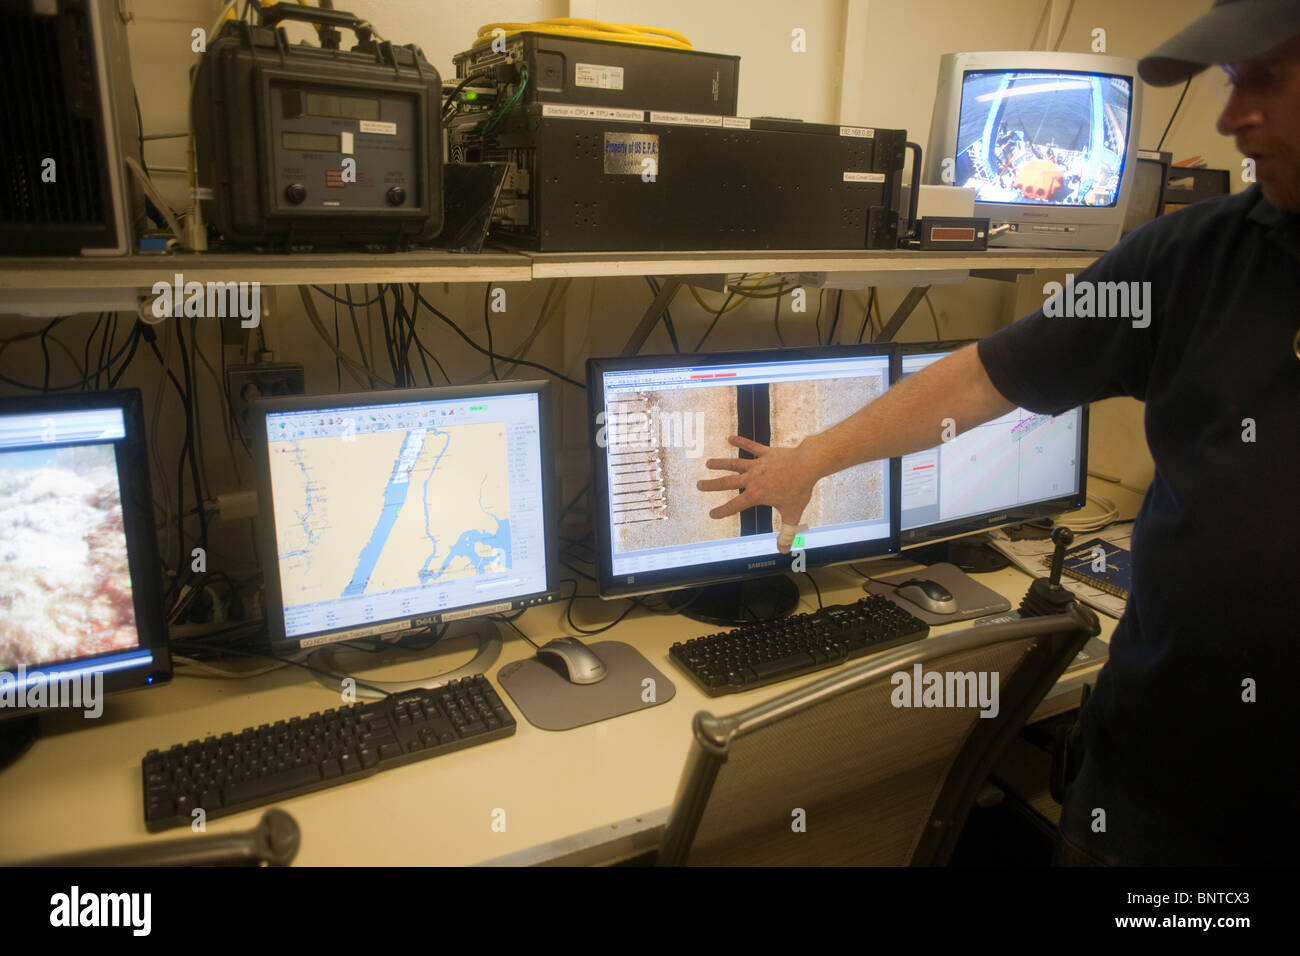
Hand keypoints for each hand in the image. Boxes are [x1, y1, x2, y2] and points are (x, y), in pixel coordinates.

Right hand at [696, 435, 820, 552]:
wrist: (808, 465)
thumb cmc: (800, 490)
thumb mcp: (792, 514)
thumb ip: (786, 533)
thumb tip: (782, 551)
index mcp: (756, 495)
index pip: (734, 505)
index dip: (722, 511)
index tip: (711, 514)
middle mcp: (752, 479)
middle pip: (727, 482)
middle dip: (712, 485)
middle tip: (698, 485)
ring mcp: (758, 465)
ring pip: (735, 464)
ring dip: (720, 463)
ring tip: (708, 463)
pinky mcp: (765, 453)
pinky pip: (751, 447)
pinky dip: (741, 442)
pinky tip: (730, 438)